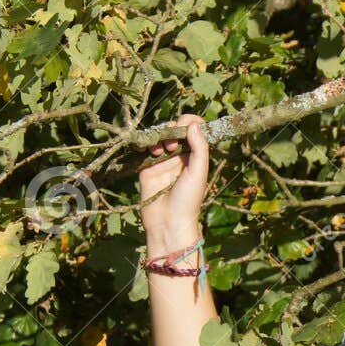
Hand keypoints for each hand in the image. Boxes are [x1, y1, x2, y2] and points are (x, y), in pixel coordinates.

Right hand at [139, 112, 208, 250]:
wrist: (168, 222)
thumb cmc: (188, 200)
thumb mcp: (199, 172)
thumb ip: (199, 148)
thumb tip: (194, 124)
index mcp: (195, 156)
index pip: (194, 130)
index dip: (190, 123)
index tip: (186, 125)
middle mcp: (179, 156)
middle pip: (174, 129)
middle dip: (172, 129)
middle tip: (172, 143)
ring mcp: (162, 160)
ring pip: (159, 136)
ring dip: (159, 136)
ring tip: (161, 150)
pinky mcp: (147, 167)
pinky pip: (144, 148)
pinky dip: (145, 143)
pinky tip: (147, 148)